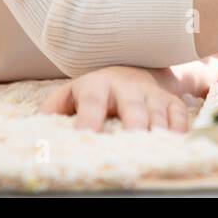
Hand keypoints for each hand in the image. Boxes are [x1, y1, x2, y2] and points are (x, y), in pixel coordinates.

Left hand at [37, 65, 190, 132]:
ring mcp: (151, 94)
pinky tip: (177, 145)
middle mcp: (127, 87)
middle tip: (132, 142)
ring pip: (158, 112)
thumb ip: (53, 109)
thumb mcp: (71, 93)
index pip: (92, 101)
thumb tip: (37, 130)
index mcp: (97, 86)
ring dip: (159, 131)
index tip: (85, 135)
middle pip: (132, 106)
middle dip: (134, 124)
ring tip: (156, 151)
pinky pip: (180, 114)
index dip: (89, 118)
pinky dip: (180, 129)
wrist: (133, 67)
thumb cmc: (96, 91)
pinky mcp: (171, 101)